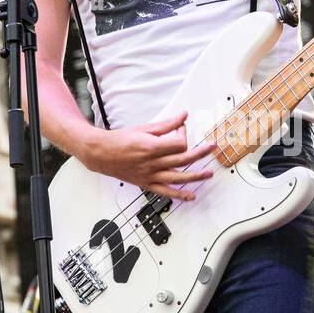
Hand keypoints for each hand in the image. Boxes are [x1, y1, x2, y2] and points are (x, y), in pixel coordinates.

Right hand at [81, 110, 217, 200]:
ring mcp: (149, 175)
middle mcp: (152, 163)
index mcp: (151, 147)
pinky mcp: (146, 183)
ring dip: (196, 176)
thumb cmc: (120, 139)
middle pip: (182, 159)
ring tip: (209, 174)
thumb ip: (166, 125)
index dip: (183, 135)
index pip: (178, 144)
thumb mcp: (144, 128)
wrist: (100, 153)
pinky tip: (191, 196)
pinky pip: (165, 192)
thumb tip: (184, 116)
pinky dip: (179, 195)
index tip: (180, 129)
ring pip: (178, 177)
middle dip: (200, 153)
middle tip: (212, 147)